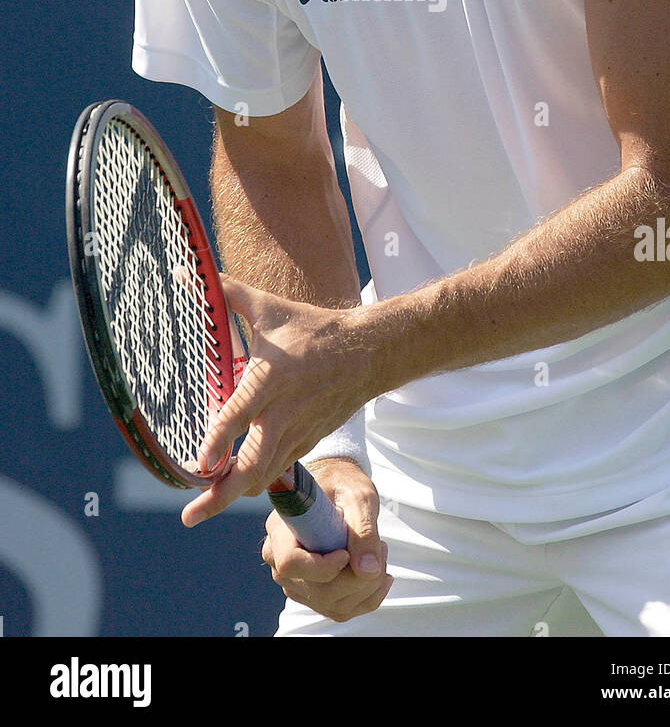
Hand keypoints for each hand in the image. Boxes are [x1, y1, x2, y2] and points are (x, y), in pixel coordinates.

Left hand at [181, 276, 367, 526]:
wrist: (368, 352)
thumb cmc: (313, 329)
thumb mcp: (269, 307)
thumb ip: (227, 292)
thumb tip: (187, 269)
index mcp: (271, 377)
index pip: (241, 414)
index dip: (220, 440)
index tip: (199, 462)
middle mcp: (284, 411)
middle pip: (253, 464)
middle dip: (221, 494)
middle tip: (190, 515)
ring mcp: (298, 431)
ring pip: (266, 475)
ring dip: (234, 495)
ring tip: (203, 509)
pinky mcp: (308, 441)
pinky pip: (279, 469)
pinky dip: (258, 482)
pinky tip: (237, 487)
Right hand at [262, 459, 393, 623]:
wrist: (339, 489)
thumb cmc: (343, 485)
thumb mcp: (358, 497)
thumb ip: (363, 531)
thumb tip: (368, 570)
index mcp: (281, 528)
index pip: (291, 562)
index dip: (322, 566)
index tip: (347, 553)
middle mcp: (279, 558)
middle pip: (316, 590)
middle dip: (357, 577)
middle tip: (379, 547)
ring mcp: (293, 579)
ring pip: (331, 604)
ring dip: (366, 586)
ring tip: (379, 552)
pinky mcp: (310, 592)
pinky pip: (339, 609)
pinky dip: (367, 596)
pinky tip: (380, 572)